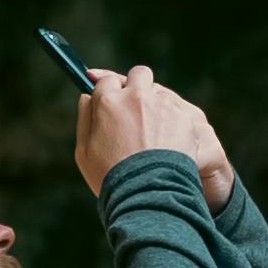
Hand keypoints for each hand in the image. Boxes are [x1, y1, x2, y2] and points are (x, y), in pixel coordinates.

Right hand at [75, 61, 224, 190]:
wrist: (146, 192)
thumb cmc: (110, 176)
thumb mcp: (84, 152)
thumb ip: (84, 118)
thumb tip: (87, 96)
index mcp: (108, 102)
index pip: (107, 80)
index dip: (108, 91)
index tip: (111, 102)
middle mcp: (136, 96)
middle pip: (138, 75)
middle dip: (136, 86)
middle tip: (135, 109)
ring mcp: (162, 104)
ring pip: (159, 92)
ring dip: (155, 105)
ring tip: (152, 133)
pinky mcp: (183, 115)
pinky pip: (177, 109)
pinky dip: (172, 121)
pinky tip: (166, 142)